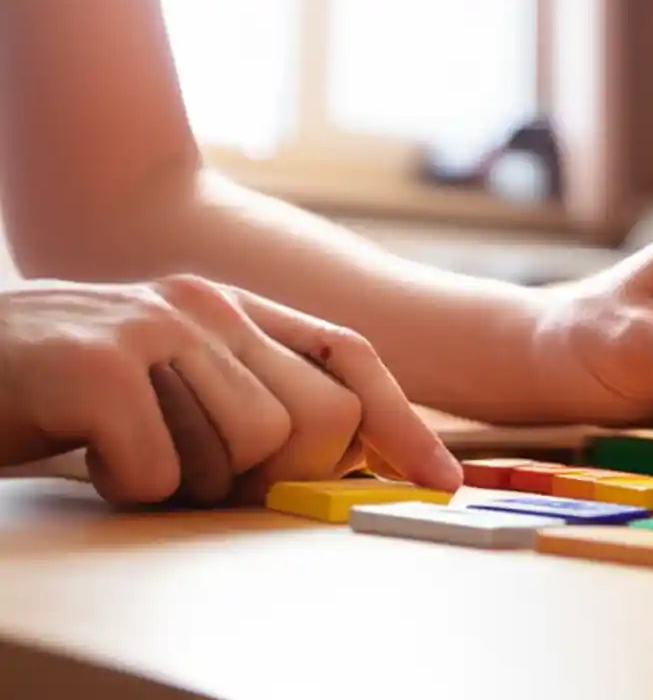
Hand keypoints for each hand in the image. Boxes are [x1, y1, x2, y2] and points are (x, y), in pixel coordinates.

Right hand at [0, 277, 460, 505]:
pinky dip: (130, 488)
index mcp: (233, 307)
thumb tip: (355, 460)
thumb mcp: (178, 382)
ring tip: (131, 448)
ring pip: (250, 450)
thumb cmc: (71, 393)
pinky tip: (91, 453)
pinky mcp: (101, 369)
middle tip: (200, 468)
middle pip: (320, 420)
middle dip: (277, 474)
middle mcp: (205, 304)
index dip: (403, 422)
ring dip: (191, 481)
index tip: (440, 478)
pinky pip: (166, 476)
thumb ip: (258, 400)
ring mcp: (154, 328)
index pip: (351, 355)